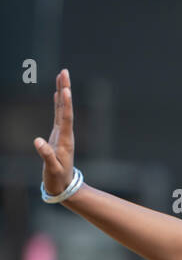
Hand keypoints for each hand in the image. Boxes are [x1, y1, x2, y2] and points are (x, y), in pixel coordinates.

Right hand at [34, 69, 75, 195]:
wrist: (64, 187)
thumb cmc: (58, 179)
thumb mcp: (52, 170)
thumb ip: (46, 156)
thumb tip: (37, 141)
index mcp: (65, 141)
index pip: (66, 118)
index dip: (65, 104)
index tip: (65, 89)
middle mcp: (66, 134)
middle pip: (65, 108)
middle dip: (65, 89)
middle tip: (64, 72)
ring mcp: (63, 133)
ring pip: (62, 109)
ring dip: (62, 92)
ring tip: (62, 75)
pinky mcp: (58, 135)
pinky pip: (59, 115)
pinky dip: (58, 102)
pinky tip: (58, 92)